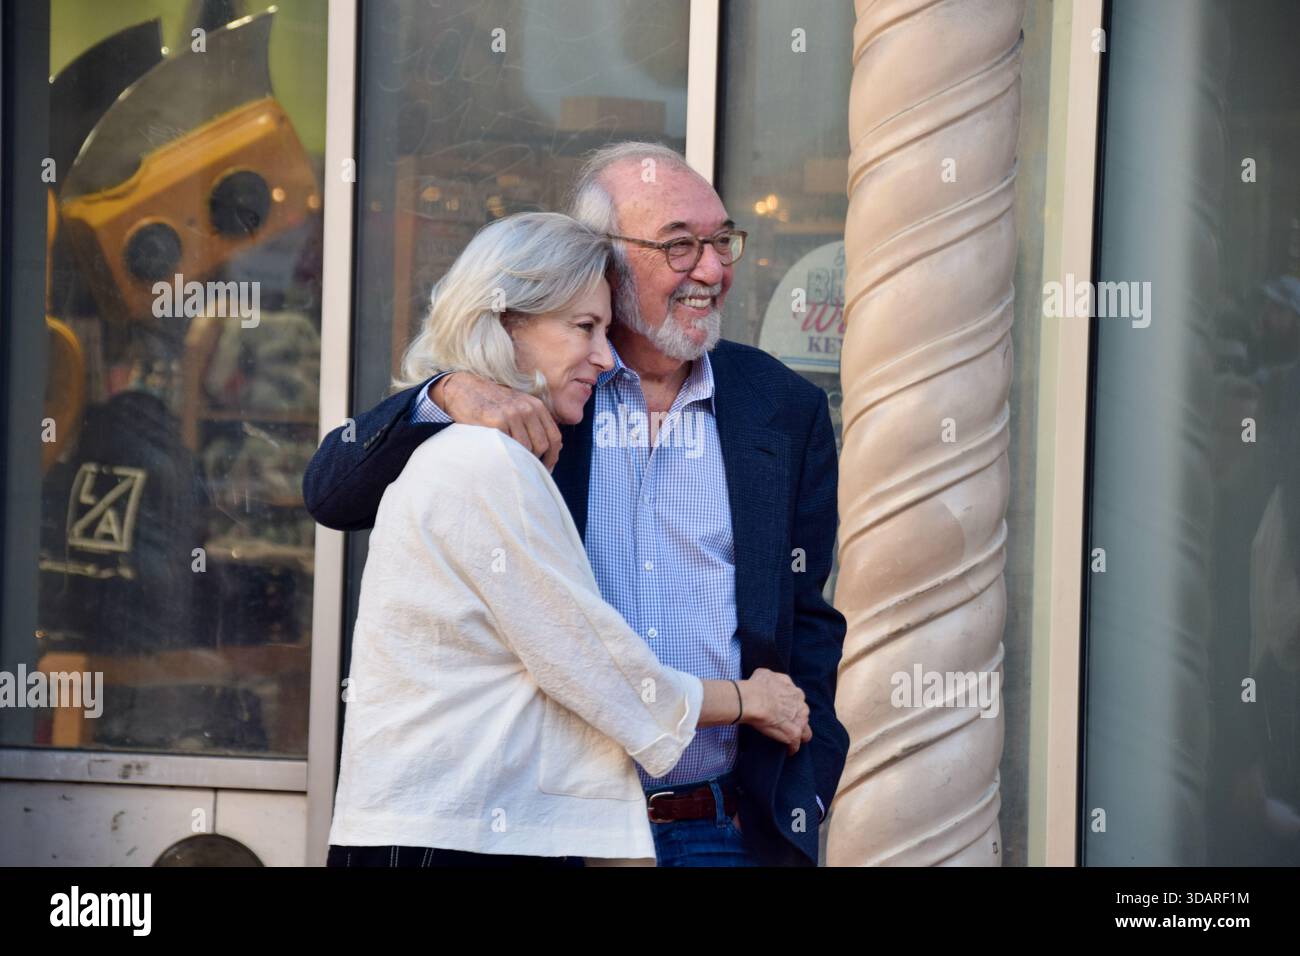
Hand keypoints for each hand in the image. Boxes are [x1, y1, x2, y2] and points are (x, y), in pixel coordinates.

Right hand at [435, 372, 561, 470]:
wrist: (462, 388)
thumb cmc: (490, 402)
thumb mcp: (518, 405)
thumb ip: (534, 423)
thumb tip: (552, 449)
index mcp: (536, 406)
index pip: (555, 437)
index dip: (553, 457)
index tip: (545, 470)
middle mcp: (527, 409)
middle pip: (543, 445)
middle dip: (537, 462)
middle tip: (527, 472)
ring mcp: (512, 414)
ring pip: (526, 448)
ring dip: (520, 460)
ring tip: (512, 465)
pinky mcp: (496, 421)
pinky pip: (508, 447)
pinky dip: (506, 455)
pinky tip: (500, 457)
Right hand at [739, 668, 810, 755]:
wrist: (754, 700)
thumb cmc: (757, 686)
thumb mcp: (766, 673)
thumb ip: (774, 679)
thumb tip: (770, 680)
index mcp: (796, 692)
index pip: (798, 701)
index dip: (791, 706)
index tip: (783, 709)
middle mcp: (801, 706)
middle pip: (803, 715)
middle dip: (796, 719)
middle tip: (784, 723)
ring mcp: (799, 721)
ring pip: (806, 731)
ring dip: (798, 734)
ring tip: (789, 739)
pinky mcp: (794, 734)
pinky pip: (796, 745)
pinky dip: (792, 748)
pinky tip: (787, 751)